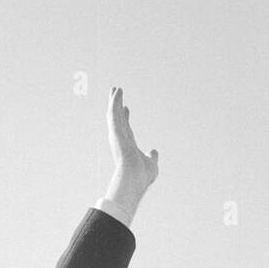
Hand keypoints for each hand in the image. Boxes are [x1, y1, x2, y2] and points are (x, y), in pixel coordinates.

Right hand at [101, 87, 158, 221]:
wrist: (135, 178)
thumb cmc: (141, 177)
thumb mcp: (151, 164)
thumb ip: (152, 157)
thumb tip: (154, 151)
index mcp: (128, 147)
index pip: (127, 129)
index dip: (126, 119)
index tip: (127, 108)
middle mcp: (121, 140)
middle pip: (118, 119)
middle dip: (117, 106)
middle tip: (116, 93)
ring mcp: (117, 136)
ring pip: (114, 115)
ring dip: (115, 101)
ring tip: (116, 89)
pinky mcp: (116, 132)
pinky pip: (114, 114)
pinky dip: (115, 102)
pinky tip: (118, 92)